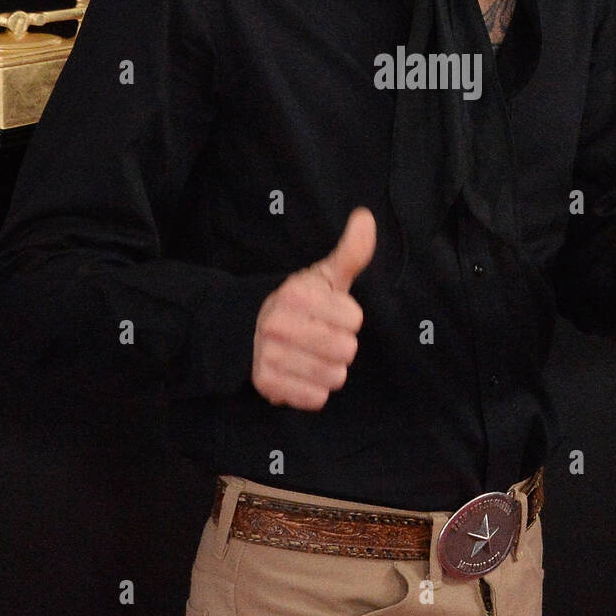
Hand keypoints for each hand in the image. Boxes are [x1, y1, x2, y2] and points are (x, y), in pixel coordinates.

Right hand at [252, 207, 375, 409]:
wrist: (250, 329)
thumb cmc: (301, 303)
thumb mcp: (325, 276)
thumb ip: (351, 252)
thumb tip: (365, 217)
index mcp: (296, 293)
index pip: (354, 319)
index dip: (348, 318)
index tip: (330, 314)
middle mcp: (278, 323)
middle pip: (346, 350)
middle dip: (340, 346)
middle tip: (320, 336)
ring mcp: (269, 354)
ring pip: (333, 377)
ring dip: (329, 370)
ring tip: (311, 355)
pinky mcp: (266, 384)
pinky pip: (315, 398)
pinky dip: (314, 390)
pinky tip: (301, 373)